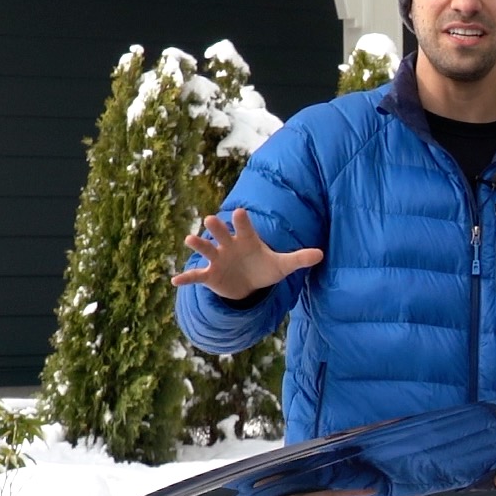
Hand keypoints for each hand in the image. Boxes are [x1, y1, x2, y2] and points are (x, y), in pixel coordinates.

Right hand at [174, 208, 321, 301]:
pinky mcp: (210, 275)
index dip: (243, 221)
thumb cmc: (264, 268)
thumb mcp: (282, 266)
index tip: (240, 211)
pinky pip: (197, 275)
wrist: (249, 285)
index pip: (245, 227)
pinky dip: (187, 278)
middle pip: (221, 233)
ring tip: (189, 239)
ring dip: (198, 245)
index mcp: (247, 240)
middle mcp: (229, 245)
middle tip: (210, 219)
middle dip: (216, 228)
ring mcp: (218, 259)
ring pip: (206, 249)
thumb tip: (321, 254)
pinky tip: (175, 280)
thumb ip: (299, 258)